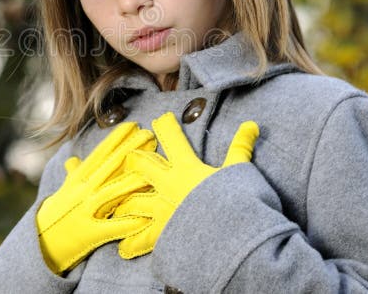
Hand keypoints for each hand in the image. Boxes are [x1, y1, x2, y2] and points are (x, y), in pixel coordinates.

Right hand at [36, 121, 155, 273]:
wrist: (42, 242)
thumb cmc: (58, 212)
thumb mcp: (65, 189)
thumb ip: (74, 173)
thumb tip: (76, 158)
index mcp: (76, 179)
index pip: (98, 154)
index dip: (115, 139)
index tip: (132, 125)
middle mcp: (81, 191)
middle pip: (109, 167)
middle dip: (129, 150)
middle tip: (149, 135)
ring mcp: (85, 211)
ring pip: (111, 192)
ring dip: (132, 180)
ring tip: (151, 169)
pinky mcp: (90, 234)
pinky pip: (113, 227)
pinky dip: (129, 222)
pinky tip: (146, 217)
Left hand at [114, 112, 258, 258]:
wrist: (230, 238)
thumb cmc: (236, 201)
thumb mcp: (240, 171)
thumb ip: (241, 147)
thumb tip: (252, 124)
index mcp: (186, 167)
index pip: (173, 139)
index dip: (165, 127)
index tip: (159, 119)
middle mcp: (168, 186)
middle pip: (142, 166)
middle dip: (134, 159)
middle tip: (128, 156)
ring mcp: (161, 211)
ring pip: (133, 201)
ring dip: (125, 201)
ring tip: (116, 202)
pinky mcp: (161, 235)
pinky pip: (141, 239)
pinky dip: (132, 243)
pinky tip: (123, 248)